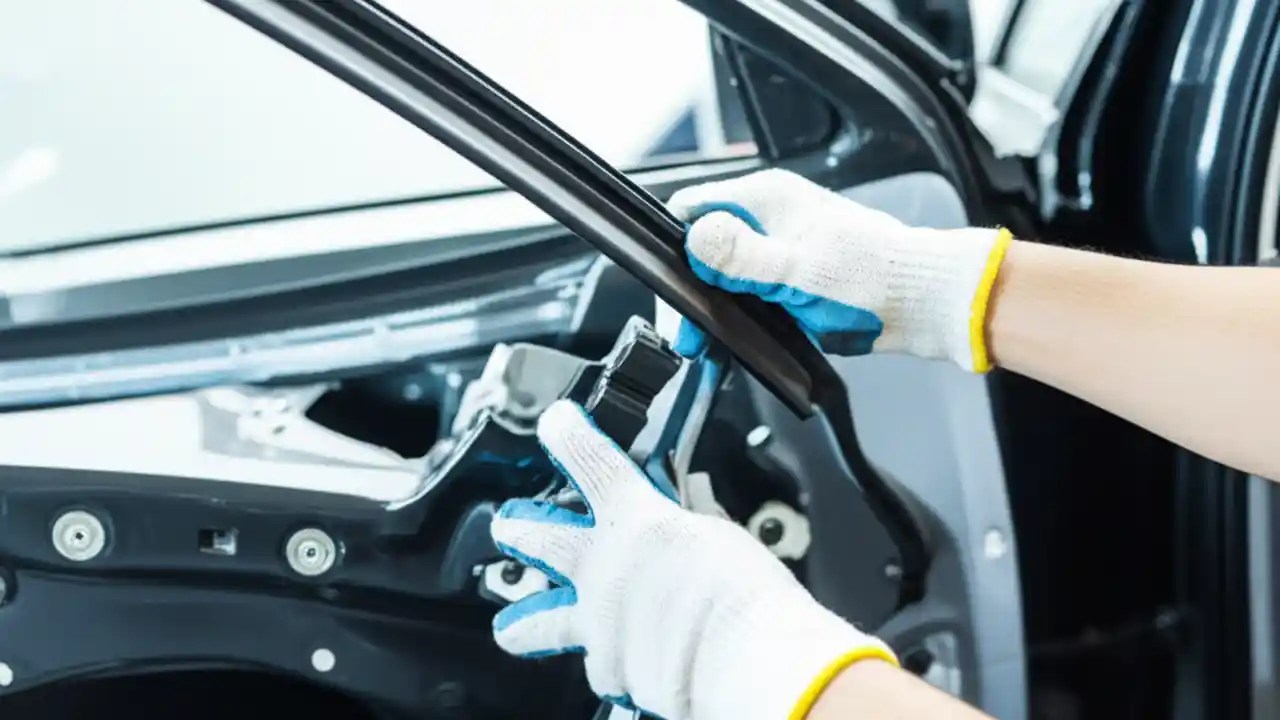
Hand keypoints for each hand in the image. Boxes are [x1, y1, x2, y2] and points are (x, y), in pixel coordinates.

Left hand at [490, 400, 896, 719]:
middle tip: (508, 525)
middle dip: (515, 527)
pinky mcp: (607, 673)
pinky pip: (605, 669)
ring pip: (537, 623)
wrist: (738, 659)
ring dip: (524, 624)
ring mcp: (596, 622)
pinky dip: (618, 667)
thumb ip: (693, 525)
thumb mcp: (719, 537)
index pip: (587, 457)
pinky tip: (633, 669)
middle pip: (534, 535)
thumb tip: (692, 517)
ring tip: (510, 630)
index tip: (555, 423)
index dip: (566, 434)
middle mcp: (601, 566)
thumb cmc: (740, 594)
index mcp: (633, 517)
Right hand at [667, 169, 1011, 371]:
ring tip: (709, 345)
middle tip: (691, 334)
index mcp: (766, 198)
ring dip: (713, 307)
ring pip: (724, 273)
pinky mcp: (792, 276)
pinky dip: (738, 316)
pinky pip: (749, 292)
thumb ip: (741, 256)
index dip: (675, 248)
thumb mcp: (796, 269)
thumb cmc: (873, 278)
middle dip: (691, 290)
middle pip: (704, 246)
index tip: (673, 290)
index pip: (693, 208)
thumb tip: (695, 238)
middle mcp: (769, 217)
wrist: (922, 302)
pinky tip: (735, 341)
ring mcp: (780, 247)